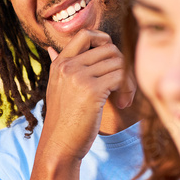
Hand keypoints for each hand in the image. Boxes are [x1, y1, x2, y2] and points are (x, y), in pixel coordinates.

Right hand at [41, 30, 136, 161]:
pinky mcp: (92, 91)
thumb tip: (51, 49)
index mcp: (60, 64)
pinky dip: (128, 89)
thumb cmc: (62, 120)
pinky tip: (123, 103)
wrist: (59, 145)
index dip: (104, 40)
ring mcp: (79, 77)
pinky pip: (121, 76)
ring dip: (128, 80)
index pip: (86, 34)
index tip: (112, 60)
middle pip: (109, 49)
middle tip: (123, 86)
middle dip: (122, 66)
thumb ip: (57, 66)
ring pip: (119, 62)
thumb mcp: (56, 89)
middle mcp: (68, 66)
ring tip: (124, 97)